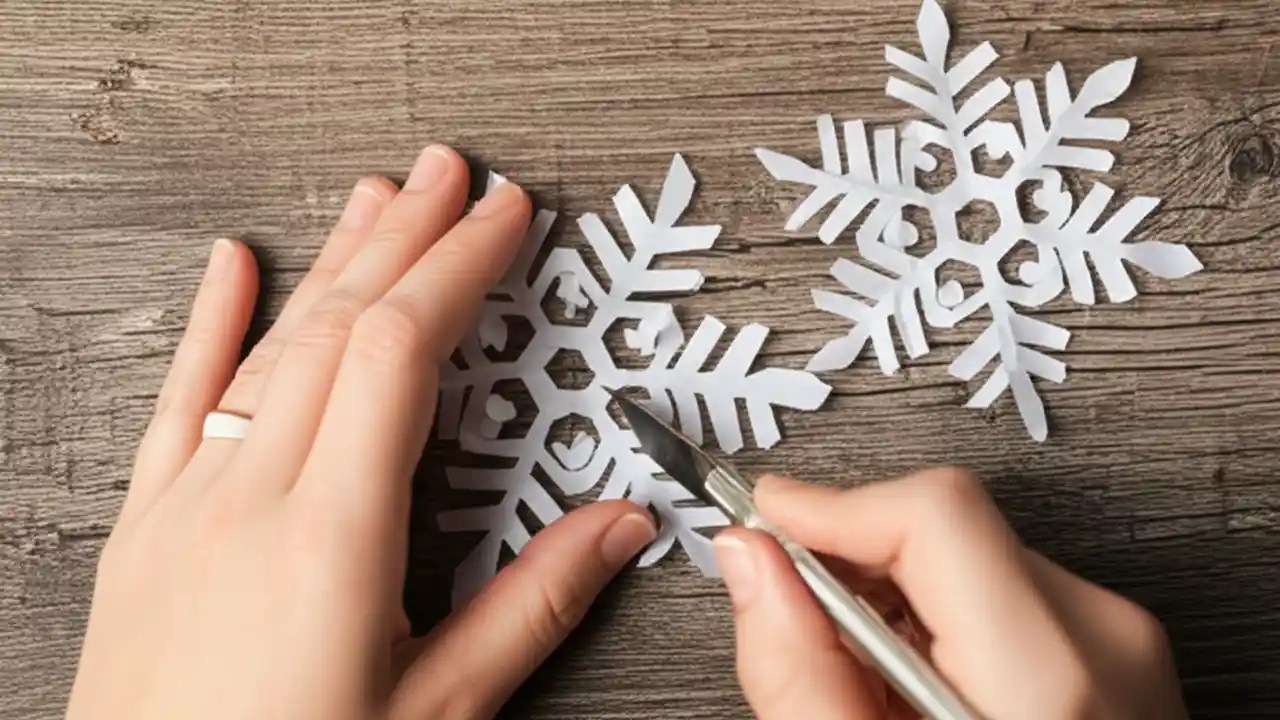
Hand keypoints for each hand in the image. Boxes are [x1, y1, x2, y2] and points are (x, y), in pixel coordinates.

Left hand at [66, 146, 657, 719]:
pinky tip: (232, 266)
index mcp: (332, 538)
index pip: (401, 354)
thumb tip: (618, 529)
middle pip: (340, 325)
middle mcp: (249, 500)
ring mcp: (186, 505)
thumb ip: (534, 606)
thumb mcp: (437, 709)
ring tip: (378, 198)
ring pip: (269, 346)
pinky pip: (179, 399)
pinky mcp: (145, 526)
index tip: (502, 219)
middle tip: (453, 174)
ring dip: (333, 261)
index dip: (458, 268)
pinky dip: (211, 322)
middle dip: (408, 237)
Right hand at [714, 469, 1185, 718]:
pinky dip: (934, 616)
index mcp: (1051, 680)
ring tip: (861, 679)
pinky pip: (999, 587)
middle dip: (849, 556)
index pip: (931, 512)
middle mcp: (1102, 642)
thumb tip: (753, 567)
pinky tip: (911, 684)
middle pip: (943, 524)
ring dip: (888, 592)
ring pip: (966, 551)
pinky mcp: (1113, 653)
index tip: (764, 520)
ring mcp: (1118, 645)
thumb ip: (799, 674)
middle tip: (793, 616)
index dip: (829, 508)